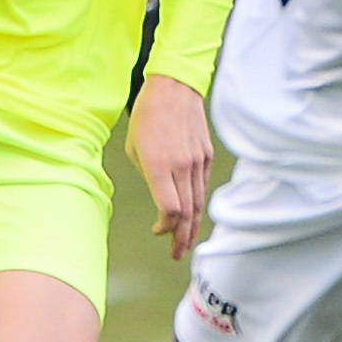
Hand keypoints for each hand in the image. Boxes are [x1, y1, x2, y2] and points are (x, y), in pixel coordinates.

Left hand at [126, 73, 214, 261]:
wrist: (174, 87)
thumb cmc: (147, 115)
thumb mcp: (134, 147)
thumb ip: (147, 175)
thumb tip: (158, 195)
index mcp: (160, 166)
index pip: (170, 209)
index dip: (165, 227)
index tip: (157, 231)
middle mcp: (182, 166)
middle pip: (187, 212)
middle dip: (181, 237)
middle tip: (177, 254)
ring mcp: (198, 161)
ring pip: (198, 202)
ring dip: (192, 226)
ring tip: (186, 242)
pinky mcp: (206, 155)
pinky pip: (202, 186)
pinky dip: (197, 203)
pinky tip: (192, 215)